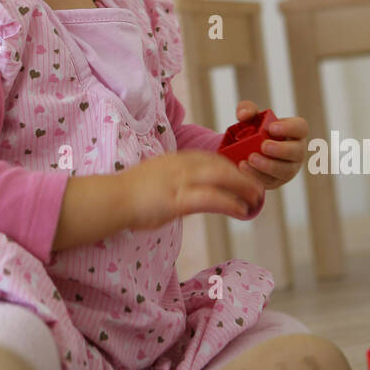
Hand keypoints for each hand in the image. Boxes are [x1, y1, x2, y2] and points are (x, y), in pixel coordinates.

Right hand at [123, 149, 266, 231]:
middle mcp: (181, 166)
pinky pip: (212, 199)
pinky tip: (241, 211)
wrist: (113, 199)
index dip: (230, 167)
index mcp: (176, 159)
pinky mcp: (178, 200)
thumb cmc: (131, 194)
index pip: (210, 158)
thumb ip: (176, 183)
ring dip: (243, 188)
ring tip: (256, 199)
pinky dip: (230, 204)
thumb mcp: (158, 180)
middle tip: (257, 187)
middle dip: (242, 176)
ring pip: (221, 178)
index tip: (242, 176)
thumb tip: (189, 195)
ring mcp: (180, 181)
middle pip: (220, 165)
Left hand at [232, 99, 307, 189]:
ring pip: (286, 171)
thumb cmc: (255, 130)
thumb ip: (247, 109)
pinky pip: (271, 181)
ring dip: (269, 166)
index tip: (272, 128)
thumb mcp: (251, 117)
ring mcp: (288, 168)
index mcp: (294, 132)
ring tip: (251, 158)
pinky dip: (257, 175)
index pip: (301, 128)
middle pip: (296, 152)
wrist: (246, 152)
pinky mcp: (277, 182)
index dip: (289, 128)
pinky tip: (244, 168)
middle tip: (264, 146)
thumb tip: (243, 115)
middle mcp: (296, 151)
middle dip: (281, 150)